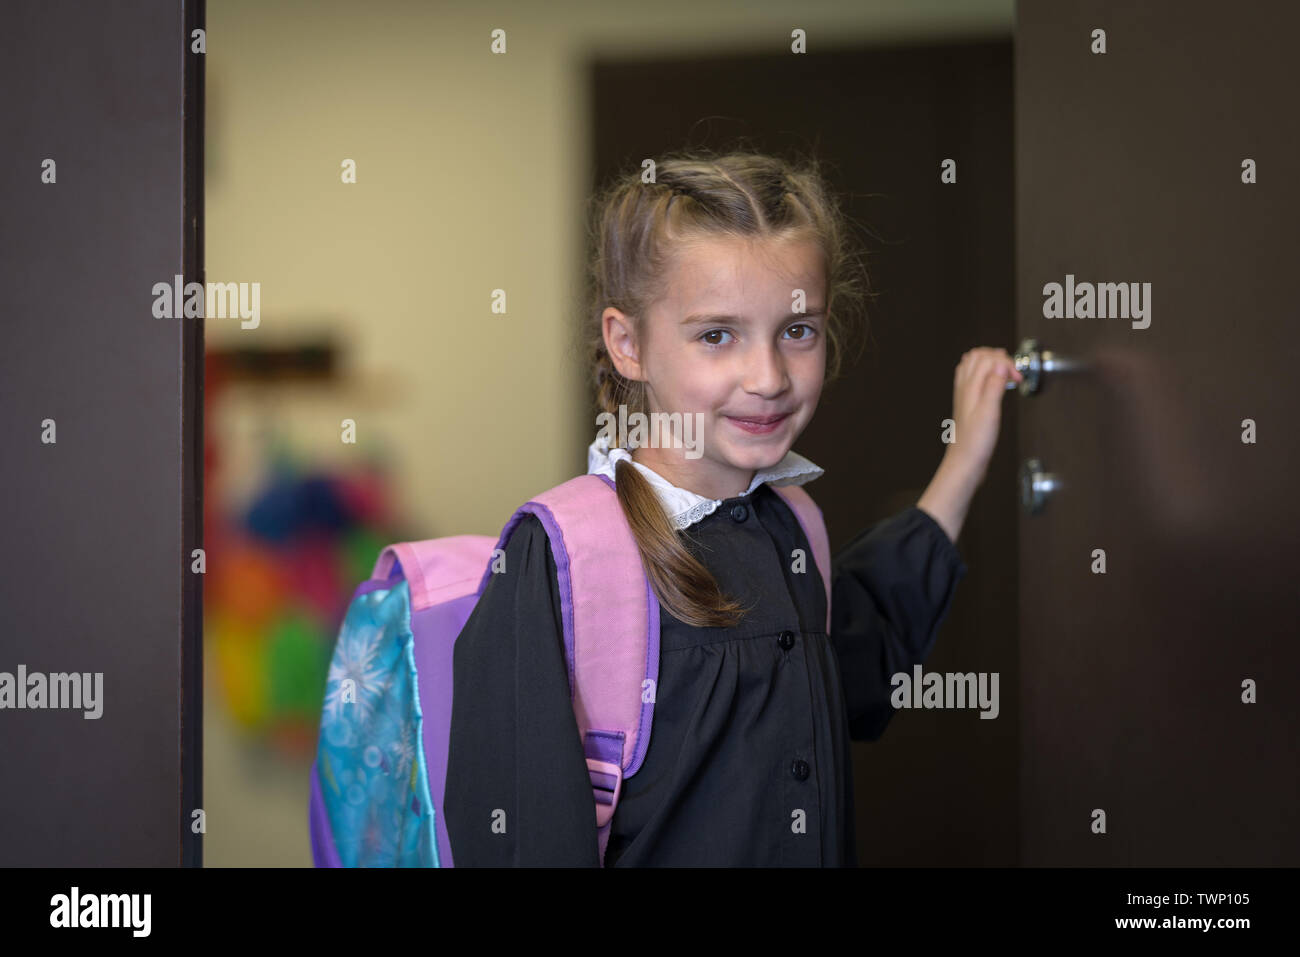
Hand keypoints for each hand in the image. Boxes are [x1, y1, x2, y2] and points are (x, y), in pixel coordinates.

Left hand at [946, 346, 1021, 482]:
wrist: (965, 462)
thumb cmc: (976, 442)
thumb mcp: (989, 411)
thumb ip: (994, 385)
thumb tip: (1000, 364)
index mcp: (970, 387)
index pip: (987, 358)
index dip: (1006, 363)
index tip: (1017, 377)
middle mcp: (964, 388)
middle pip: (978, 356)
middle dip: (998, 357)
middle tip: (1013, 371)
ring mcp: (964, 395)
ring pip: (973, 365)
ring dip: (991, 363)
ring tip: (1005, 372)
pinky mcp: (968, 403)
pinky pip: (973, 378)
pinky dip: (986, 374)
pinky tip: (995, 384)